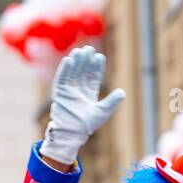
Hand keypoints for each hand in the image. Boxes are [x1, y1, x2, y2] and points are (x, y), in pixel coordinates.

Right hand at [40, 45, 125, 167]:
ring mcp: (69, 91)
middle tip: (90, 48)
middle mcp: (78, 90)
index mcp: (89, 94)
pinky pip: (61, 78)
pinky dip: (64, 69)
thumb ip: (112, 101)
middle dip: (86, 61)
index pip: (93, 77)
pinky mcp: (59, 93)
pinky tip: (68, 60)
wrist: (73, 133)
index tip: (100, 56)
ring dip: (76, 62)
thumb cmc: (87, 125)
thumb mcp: (103, 111)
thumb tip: (123, 92)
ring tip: (80, 51)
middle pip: (82, 72)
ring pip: (72, 72)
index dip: (96, 67)